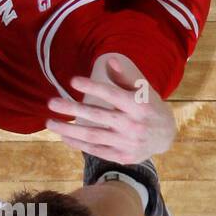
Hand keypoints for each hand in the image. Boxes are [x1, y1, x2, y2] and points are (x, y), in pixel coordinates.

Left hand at [45, 56, 176, 162]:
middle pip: (97, 116)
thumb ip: (124, 77)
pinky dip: (78, 144)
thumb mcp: (142, 90)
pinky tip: (63, 136)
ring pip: (92, 136)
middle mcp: (132, 125)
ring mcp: (126, 143)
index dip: (92, 86)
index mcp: (138, 105)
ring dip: (68, 129)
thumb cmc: (150, 107)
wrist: (165, 136)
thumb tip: (110, 59)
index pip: (111, 94)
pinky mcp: (121, 156)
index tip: (72, 80)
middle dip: (71, 109)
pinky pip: (95, 150)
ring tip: (50, 122)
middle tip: (51, 103)